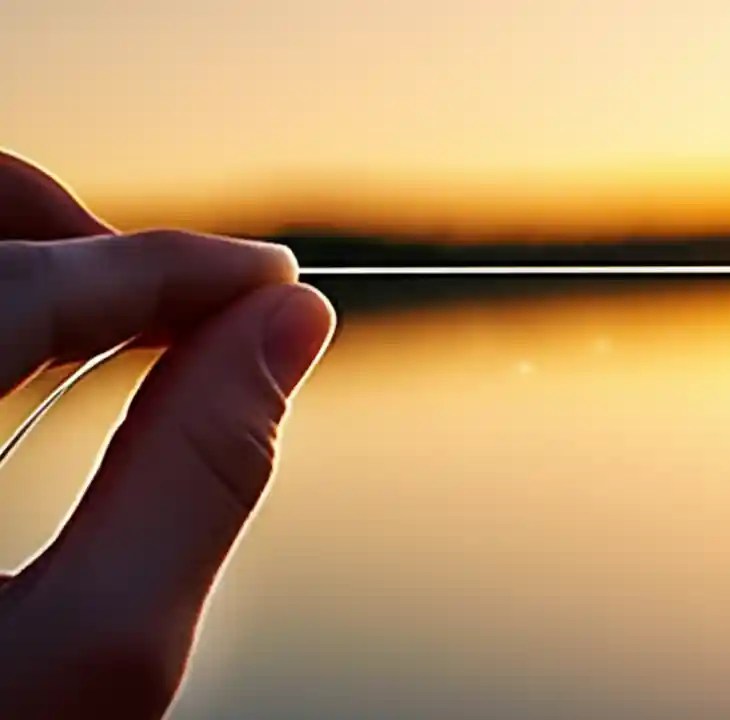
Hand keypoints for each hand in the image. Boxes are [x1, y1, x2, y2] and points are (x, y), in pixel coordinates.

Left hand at [0, 151, 334, 717]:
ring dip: (42, 259)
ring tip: (130, 331)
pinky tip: (49, 355)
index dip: (171, 265)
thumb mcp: (91, 648)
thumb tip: (288, 332)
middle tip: (189, 312)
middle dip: (87, 239)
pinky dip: (4, 305)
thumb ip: (197, 474)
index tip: (270, 279)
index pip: (24, 282)